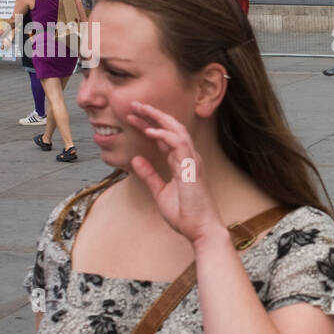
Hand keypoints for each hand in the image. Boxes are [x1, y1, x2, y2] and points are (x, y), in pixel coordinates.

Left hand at [124, 101, 225, 245]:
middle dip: (153, 114)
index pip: (166, 137)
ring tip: (140, 110)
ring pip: (177, 130)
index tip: (133, 117)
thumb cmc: (185, 214)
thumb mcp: (160, 192)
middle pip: (172, 128)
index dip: (149, 125)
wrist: (200, 229)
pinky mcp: (192, 167)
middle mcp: (189, 157)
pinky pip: (179, 144)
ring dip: (157, 118)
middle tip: (135, 105)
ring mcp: (192, 161)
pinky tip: (149, 131)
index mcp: (183, 162)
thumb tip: (136, 160)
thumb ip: (149, 175)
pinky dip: (164, 135)